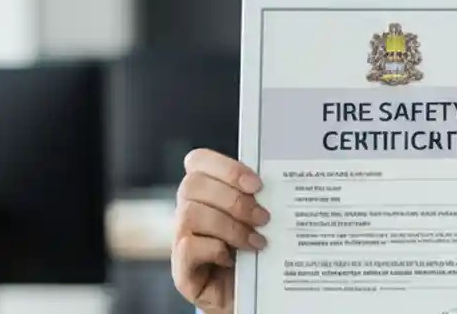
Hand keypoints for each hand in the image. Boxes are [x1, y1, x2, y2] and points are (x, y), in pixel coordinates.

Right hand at [172, 148, 270, 313]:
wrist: (247, 296)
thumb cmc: (252, 253)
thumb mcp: (256, 221)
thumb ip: (257, 199)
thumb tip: (277, 183)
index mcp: (205, 192)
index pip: (198, 161)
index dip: (227, 167)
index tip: (256, 184)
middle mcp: (187, 211)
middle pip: (194, 185)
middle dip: (234, 200)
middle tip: (264, 218)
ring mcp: (179, 240)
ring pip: (191, 214)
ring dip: (229, 226)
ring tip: (256, 241)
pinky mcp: (181, 269)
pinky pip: (189, 246)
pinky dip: (216, 249)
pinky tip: (235, 259)